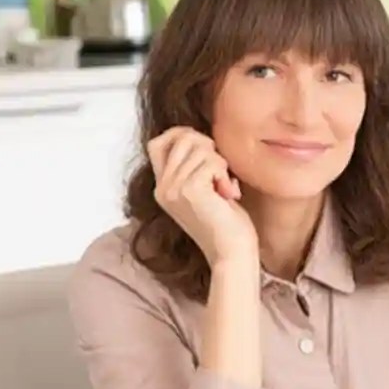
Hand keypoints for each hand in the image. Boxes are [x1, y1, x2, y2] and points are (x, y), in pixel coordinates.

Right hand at [147, 126, 256, 266]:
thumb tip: (201, 139)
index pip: (156, 144)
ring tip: (225, 187)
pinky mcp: (190, 191)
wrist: (232, 254)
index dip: (179, 134)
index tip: (204, 146)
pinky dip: (225, 174)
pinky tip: (228, 193)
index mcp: (163, 188)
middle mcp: (163, 188)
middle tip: (221, 171)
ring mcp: (173, 189)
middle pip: (180, 138)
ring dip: (220, 163)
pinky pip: (212, 161)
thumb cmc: (227, 225)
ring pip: (200, 148)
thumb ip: (195, 169)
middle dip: (207, 147)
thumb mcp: (205, 191)